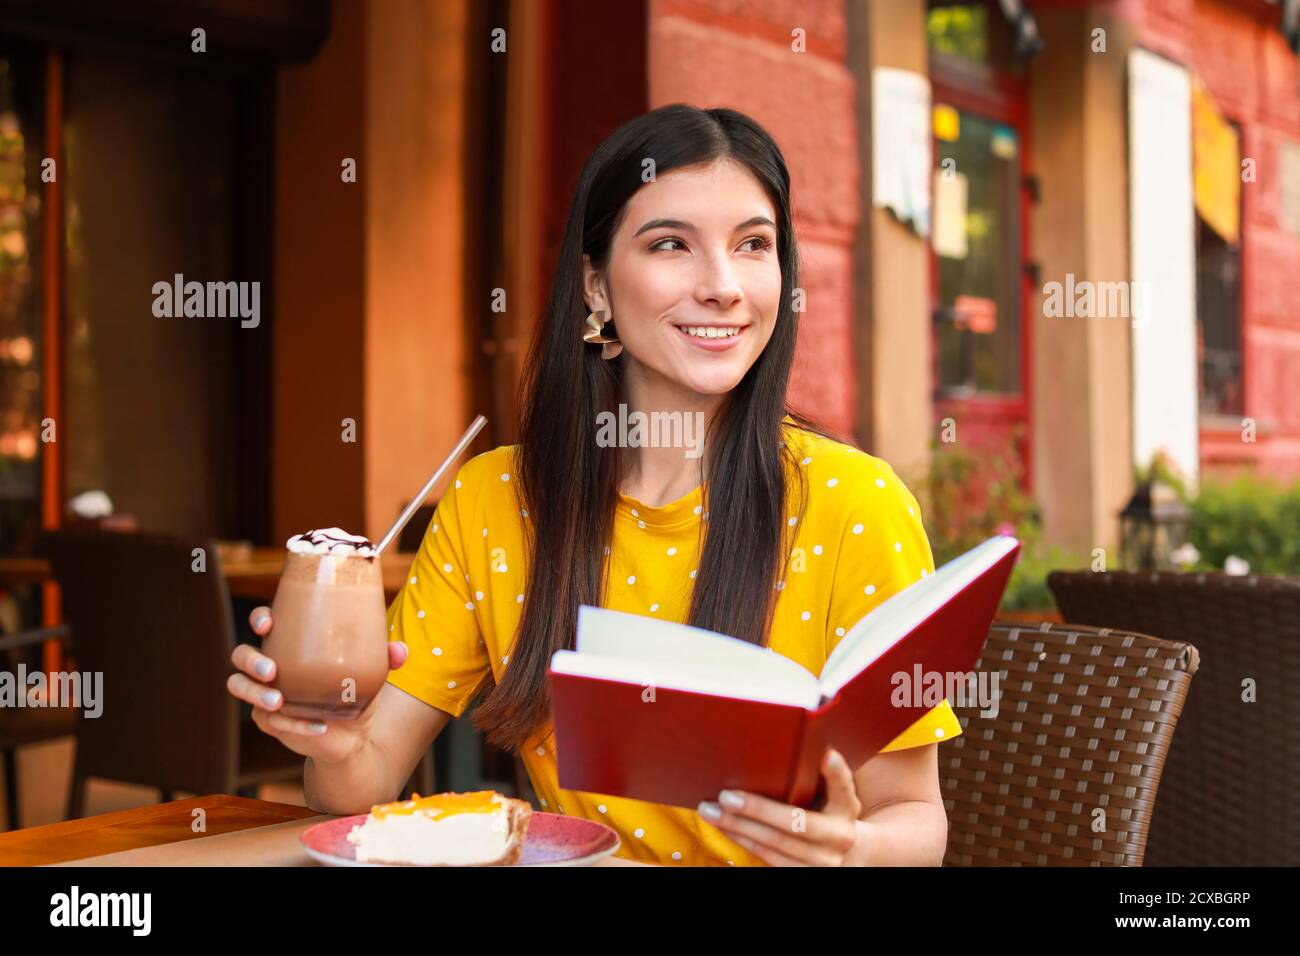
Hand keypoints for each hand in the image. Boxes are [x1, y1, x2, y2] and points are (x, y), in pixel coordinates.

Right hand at [225, 605, 408, 764]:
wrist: (353, 735)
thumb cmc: (355, 691)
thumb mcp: (372, 672)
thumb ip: (386, 658)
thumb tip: (400, 650)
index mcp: (291, 643)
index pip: (265, 623)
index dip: (260, 619)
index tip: (268, 623)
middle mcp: (272, 665)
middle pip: (240, 654)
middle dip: (250, 659)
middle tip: (271, 669)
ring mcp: (265, 693)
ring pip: (239, 686)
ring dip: (254, 692)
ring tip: (279, 700)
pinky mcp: (269, 720)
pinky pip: (267, 720)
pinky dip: (292, 723)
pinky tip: (315, 726)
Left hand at [696, 748, 862, 865]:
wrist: (843, 851)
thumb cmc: (826, 810)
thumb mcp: (831, 793)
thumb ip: (814, 774)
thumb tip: (786, 745)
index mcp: (847, 808)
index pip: (843, 786)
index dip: (835, 772)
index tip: (825, 754)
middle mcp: (838, 837)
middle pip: (795, 823)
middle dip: (757, 809)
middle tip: (725, 796)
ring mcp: (821, 861)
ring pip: (774, 844)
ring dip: (737, 827)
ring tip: (710, 811)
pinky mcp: (802, 873)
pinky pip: (766, 857)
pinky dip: (741, 839)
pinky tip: (723, 826)